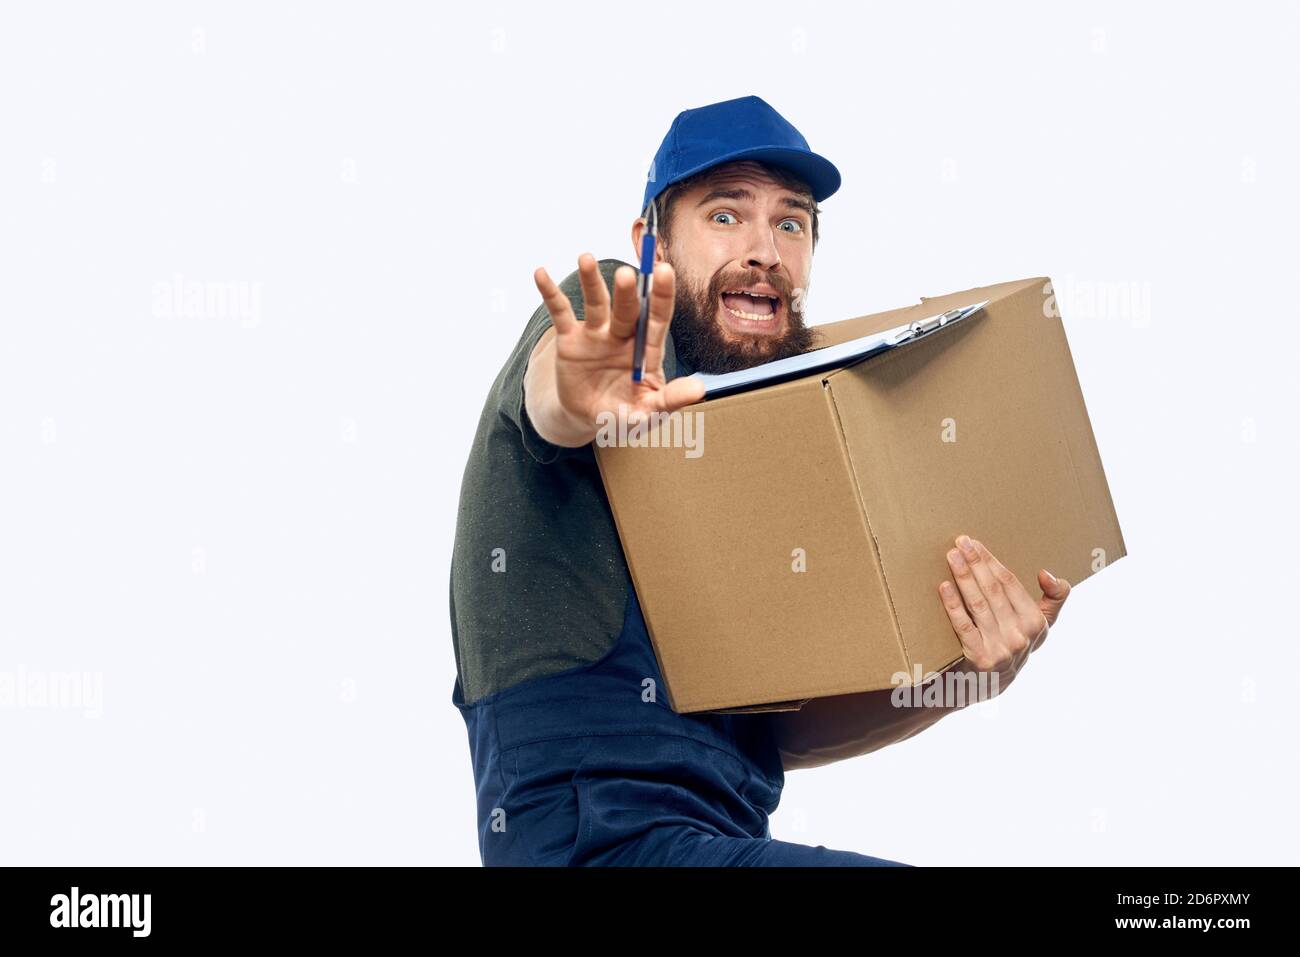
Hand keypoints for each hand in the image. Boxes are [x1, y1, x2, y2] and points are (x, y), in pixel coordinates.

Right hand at [528, 253, 705, 446]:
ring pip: (596, 303)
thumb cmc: (624, 414)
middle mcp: (623, 335)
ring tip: (585, 258)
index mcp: (646, 350)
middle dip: (627, 293)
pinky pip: (559, 313)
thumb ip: (670, 400)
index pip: (657, 319)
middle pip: (628, 309)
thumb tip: (699, 390)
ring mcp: (596, 334)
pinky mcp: (570, 340)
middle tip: (627, 274)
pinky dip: (550, 293)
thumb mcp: (648, 412)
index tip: (665, 271)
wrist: (586, 419)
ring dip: (590, 281)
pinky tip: (541, 274)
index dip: (662, 296)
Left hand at [936, 534, 1070, 695]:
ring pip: (979, 604)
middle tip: (959, 542)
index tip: (975, 543)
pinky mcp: (980, 658)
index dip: (991, 561)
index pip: (1010, 583)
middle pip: (993, 590)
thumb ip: (1053, 600)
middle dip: (975, 563)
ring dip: (964, 577)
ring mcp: (1001, 648)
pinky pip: (964, 626)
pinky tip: (943, 586)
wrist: (987, 685)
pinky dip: (953, 605)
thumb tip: (1047, 574)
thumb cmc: (1012, 644)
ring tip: (952, 557)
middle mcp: (1022, 636)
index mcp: (1037, 623)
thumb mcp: (1039, 627)